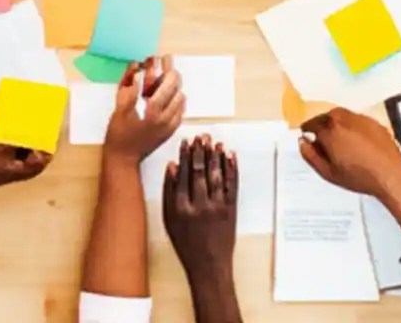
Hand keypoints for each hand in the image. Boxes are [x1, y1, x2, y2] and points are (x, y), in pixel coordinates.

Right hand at [103, 56, 185, 163]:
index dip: (166, 68)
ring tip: (160, 81)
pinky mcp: (171, 130)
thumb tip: (135, 68)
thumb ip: (128, 87)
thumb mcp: (119, 109)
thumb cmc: (118, 135)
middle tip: (163, 64)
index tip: (164, 58)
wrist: (123, 159)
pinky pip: (180, 109)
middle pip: (177, 89)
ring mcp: (171, 125)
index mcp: (154, 113)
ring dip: (172, 87)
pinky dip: (175, 99)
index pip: (168, 84)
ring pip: (180, 98)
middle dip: (171, 74)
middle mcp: (167, 119)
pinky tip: (165, 96)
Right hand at [163, 135, 237, 278]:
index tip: (186, 142)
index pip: (183, 174)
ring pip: (217, 175)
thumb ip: (168, 192)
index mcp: (181, 208)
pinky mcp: (231, 209)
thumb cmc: (186, 242)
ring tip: (214, 142)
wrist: (208, 263)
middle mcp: (199, 206)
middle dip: (200, 152)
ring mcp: (217, 207)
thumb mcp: (169, 220)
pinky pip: (232, 185)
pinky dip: (232, 169)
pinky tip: (230, 156)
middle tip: (201, 137)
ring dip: (216, 156)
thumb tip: (171, 166)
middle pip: (199, 172)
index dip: (185, 156)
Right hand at [298, 108, 400, 198]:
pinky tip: (355, 140)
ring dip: (336, 123)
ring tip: (338, 139)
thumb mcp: (328, 173)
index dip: (308, 131)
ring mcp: (362, 119)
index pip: (312, 124)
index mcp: (330, 131)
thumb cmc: (359, 176)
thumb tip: (302, 142)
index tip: (308, 137)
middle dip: (321, 124)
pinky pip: (357, 120)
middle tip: (321, 137)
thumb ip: (311, 156)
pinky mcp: (374, 122)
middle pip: (327, 116)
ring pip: (342, 115)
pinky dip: (352, 126)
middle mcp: (345, 120)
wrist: (390, 175)